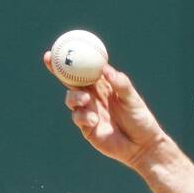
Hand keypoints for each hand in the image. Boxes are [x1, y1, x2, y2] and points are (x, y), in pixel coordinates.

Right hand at [43, 54, 167, 167]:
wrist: (142, 146)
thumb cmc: (141, 120)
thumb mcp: (133, 100)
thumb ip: (120, 84)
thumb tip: (105, 68)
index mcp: (103, 86)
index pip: (84, 69)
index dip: (72, 58)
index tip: (60, 46)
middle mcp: (93, 97)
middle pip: (70, 81)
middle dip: (58, 69)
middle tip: (51, 60)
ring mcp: (88, 112)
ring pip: (71, 99)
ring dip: (74, 96)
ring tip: (86, 100)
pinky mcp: (87, 128)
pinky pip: (78, 118)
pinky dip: (83, 116)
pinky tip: (94, 120)